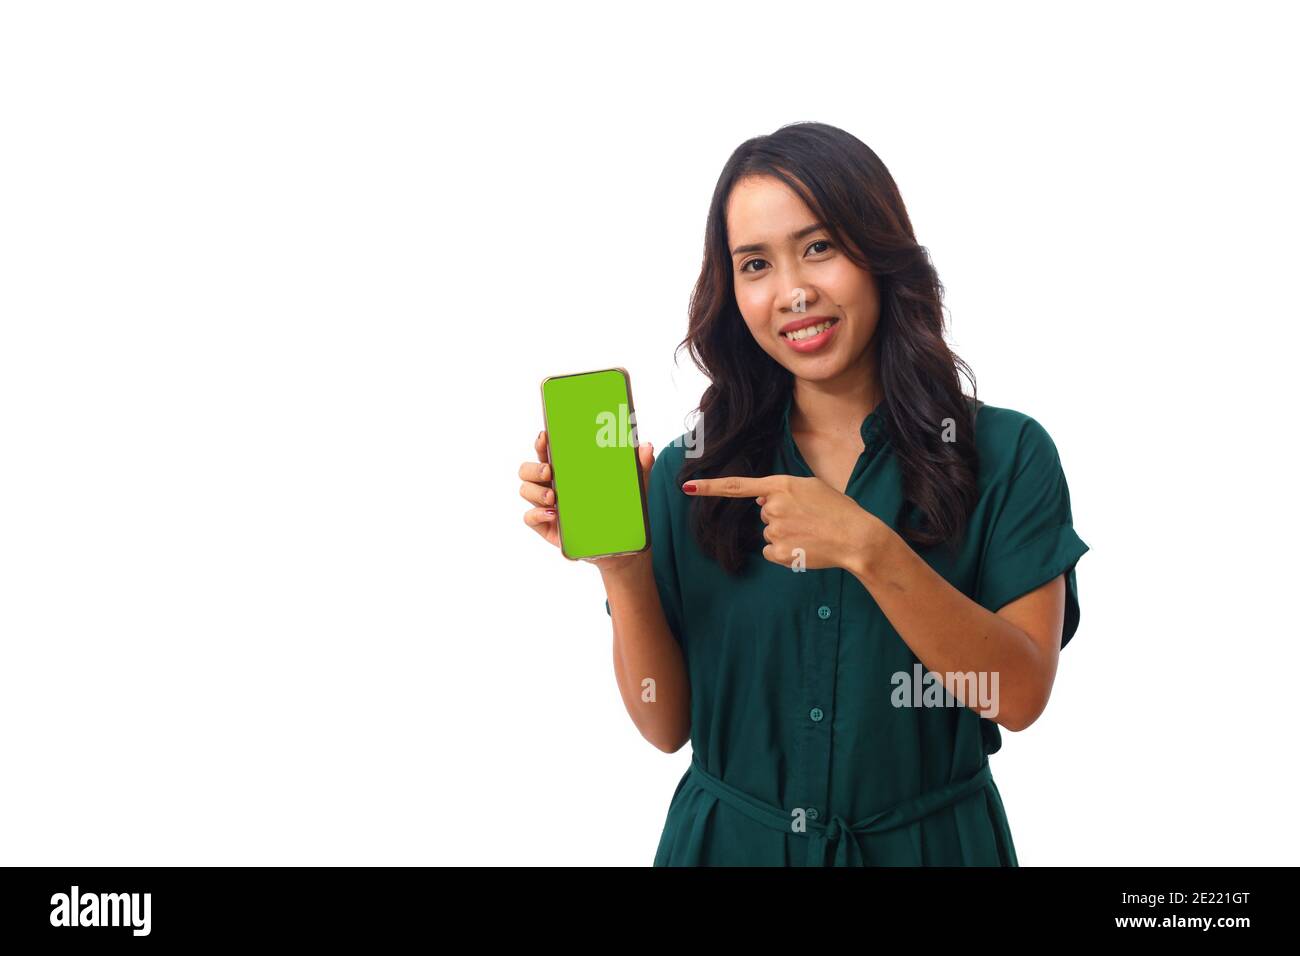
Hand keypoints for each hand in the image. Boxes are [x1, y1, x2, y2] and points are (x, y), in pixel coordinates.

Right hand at [520, 429, 655, 571]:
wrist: (622, 545)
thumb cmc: (622, 509)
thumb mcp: (634, 487)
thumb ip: (640, 466)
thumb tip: (646, 446)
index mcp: (568, 470)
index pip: (547, 451)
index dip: (541, 442)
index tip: (546, 436)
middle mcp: (553, 485)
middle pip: (528, 470)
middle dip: (534, 468)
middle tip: (549, 471)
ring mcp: (547, 506)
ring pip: (526, 490)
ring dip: (535, 491)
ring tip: (554, 497)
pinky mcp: (547, 527)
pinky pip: (529, 518)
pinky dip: (536, 514)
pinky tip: (552, 514)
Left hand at [684, 473, 884, 572]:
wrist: (857, 538)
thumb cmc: (838, 510)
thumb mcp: (811, 487)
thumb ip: (783, 489)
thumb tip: (761, 501)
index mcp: (781, 485)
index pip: (737, 486)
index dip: (710, 487)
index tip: (687, 487)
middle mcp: (772, 506)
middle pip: (763, 513)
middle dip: (780, 516)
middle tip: (807, 518)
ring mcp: (774, 531)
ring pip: (768, 533)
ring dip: (785, 534)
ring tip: (810, 533)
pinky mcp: (778, 552)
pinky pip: (770, 551)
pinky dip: (784, 551)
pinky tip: (804, 547)